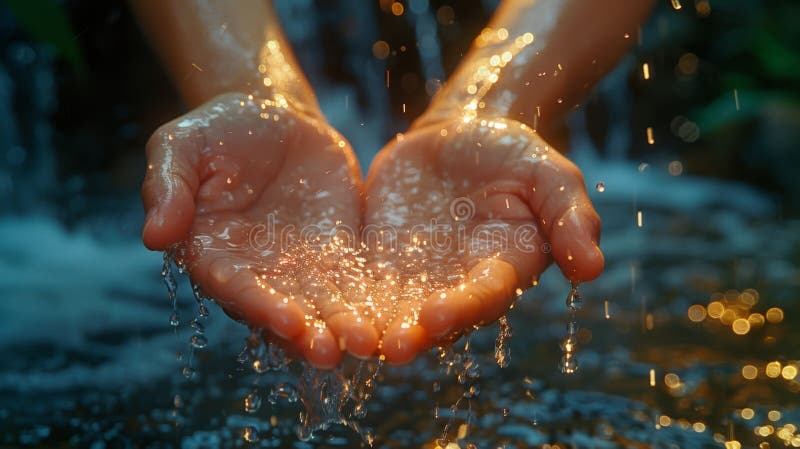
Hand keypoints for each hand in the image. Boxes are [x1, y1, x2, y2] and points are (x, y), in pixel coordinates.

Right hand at [142, 93, 375, 367]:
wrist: (273, 114)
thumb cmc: (216, 130)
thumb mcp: (180, 147)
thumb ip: (167, 187)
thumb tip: (154, 235)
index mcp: (213, 253)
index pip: (235, 288)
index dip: (260, 306)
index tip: (288, 321)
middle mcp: (257, 272)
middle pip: (282, 311)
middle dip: (306, 334)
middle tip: (332, 353)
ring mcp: (300, 266)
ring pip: (322, 306)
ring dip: (341, 328)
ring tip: (367, 345)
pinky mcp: (336, 254)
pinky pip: (355, 282)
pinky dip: (370, 301)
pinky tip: (390, 317)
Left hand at [364, 117, 603, 362]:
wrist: (461, 132)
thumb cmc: (514, 153)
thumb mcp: (550, 174)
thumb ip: (570, 217)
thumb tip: (594, 268)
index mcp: (504, 267)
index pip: (485, 294)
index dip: (464, 306)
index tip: (439, 313)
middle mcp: (458, 282)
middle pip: (436, 315)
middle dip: (414, 332)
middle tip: (391, 347)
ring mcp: (416, 275)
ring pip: (394, 310)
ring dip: (376, 328)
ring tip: (352, 341)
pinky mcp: (379, 260)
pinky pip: (361, 283)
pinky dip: (345, 299)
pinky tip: (323, 309)